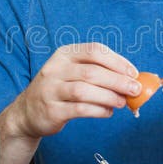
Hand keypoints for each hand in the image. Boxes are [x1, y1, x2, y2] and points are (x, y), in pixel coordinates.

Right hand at [6, 42, 138, 139]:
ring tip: (122, 102)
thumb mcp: (73, 73)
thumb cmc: (60, 89)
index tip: (133, 73)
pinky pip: (79, 109)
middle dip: (118, 80)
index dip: (117, 61)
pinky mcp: (51, 110)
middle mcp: (55, 69)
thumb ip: (99, 72)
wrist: (27, 112)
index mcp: (64, 54)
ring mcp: (50, 89)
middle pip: (91, 71)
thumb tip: (132, 79)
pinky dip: (98, 110)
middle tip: (135, 89)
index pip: (94, 51)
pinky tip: (108, 112)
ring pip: (84, 90)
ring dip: (108, 96)